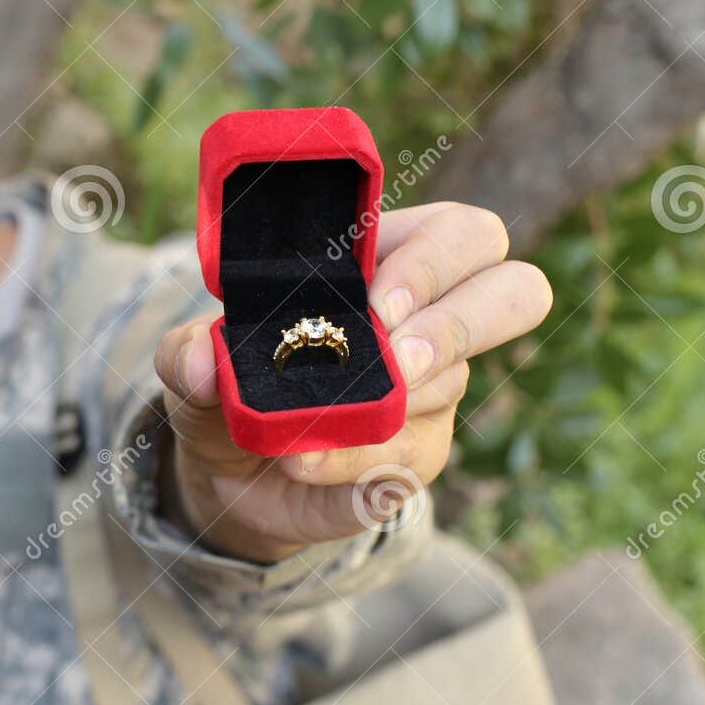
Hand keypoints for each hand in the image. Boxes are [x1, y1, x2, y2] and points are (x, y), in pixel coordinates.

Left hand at [153, 201, 551, 562]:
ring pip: (452, 385)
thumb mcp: (194, 358)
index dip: (436, 260)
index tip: (374, 300)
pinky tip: (303, 461)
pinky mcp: (413, 459)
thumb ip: (188, 350)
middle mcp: (427, 324)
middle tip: (396, 353)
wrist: (226, 470)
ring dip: (385, 402)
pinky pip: (407, 461)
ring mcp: (433, 395)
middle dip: (461, 319)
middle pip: (516, 292)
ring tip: (317, 419)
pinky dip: (352, 462)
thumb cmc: (231, 381)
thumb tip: (199, 361)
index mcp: (388, 265)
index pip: (460, 235)